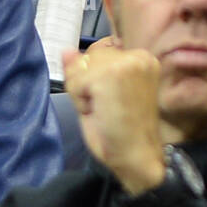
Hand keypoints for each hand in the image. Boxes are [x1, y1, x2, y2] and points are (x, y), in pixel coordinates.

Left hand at [61, 47, 164, 195]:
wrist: (137, 155)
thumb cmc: (122, 130)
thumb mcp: (99, 95)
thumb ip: (84, 70)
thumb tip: (66, 51)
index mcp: (141, 57)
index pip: (98, 51)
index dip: (93, 76)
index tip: (110, 97)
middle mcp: (137, 55)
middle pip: (87, 58)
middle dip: (86, 84)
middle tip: (106, 106)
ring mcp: (125, 63)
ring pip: (79, 69)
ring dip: (82, 93)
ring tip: (103, 110)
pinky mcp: (111, 75)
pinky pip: (76, 82)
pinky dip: (80, 101)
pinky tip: (99, 112)